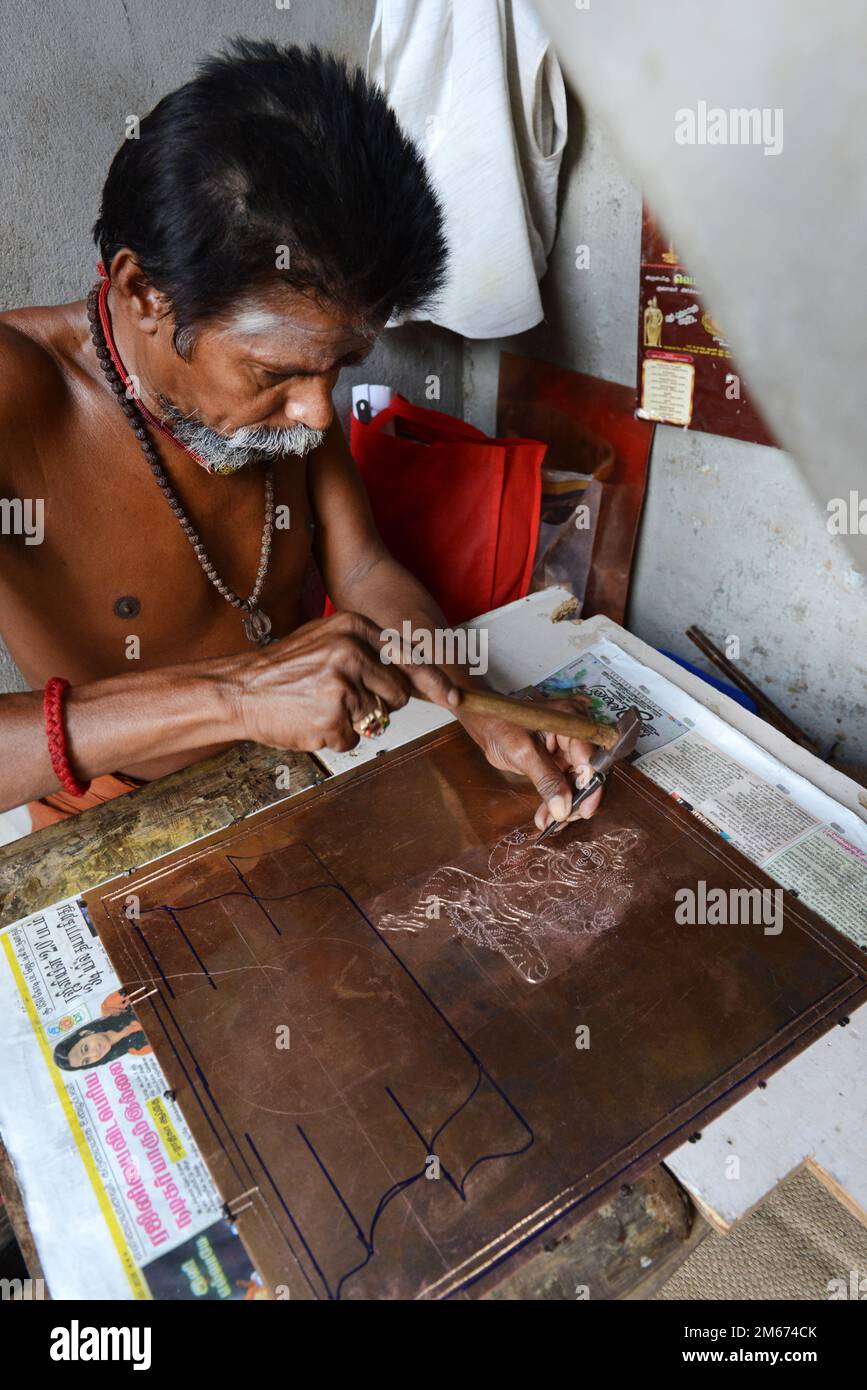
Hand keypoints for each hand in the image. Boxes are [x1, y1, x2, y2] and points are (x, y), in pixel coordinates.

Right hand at [231, 611, 452, 752]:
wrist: (240, 690)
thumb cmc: (283, 669)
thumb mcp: (324, 641)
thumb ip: (364, 649)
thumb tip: (409, 670)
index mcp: (352, 628)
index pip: (406, 657)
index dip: (433, 681)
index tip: (455, 698)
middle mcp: (351, 652)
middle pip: (397, 692)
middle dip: (379, 704)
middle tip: (344, 700)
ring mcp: (343, 686)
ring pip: (377, 718)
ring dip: (354, 722)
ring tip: (320, 707)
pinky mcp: (332, 717)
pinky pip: (354, 738)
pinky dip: (335, 738)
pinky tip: (311, 722)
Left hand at [458, 697, 604, 830]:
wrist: (486, 724)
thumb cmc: (501, 725)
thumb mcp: (523, 753)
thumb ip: (546, 779)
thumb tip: (563, 809)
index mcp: (573, 720)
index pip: (591, 757)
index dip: (591, 786)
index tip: (583, 810)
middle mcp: (577, 732)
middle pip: (588, 772)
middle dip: (576, 799)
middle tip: (563, 820)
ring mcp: (569, 747)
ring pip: (577, 782)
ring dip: (565, 804)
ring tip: (548, 823)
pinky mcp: (561, 758)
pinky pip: (565, 783)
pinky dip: (556, 800)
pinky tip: (546, 817)